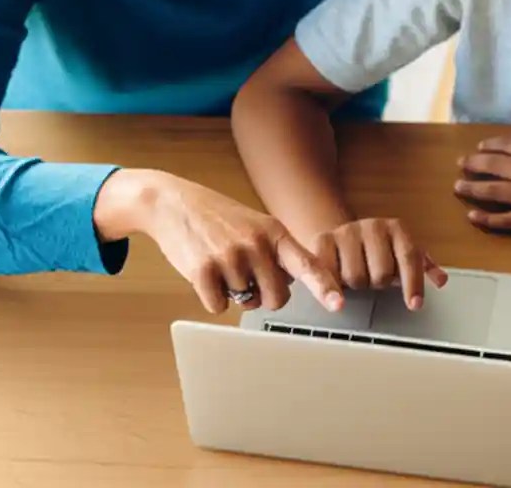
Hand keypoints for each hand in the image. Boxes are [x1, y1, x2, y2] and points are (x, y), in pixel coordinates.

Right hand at [97, 170, 343, 314]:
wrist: (173, 203)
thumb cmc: (217, 217)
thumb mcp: (255, 224)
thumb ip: (277, 251)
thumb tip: (292, 284)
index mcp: (274, 232)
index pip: (306, 264)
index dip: (324, 286)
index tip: (337, 304)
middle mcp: (256, 244)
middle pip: (277, 298)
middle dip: (263, 295)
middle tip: (246, 275)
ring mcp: (229, 257)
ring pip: (245, 302)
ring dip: (233, 292)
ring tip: (220, 263)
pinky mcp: (202, 271)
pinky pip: (218, 306)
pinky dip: (211, 297)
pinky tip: (204, 272)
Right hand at [308, 218, 448, 309]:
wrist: (342, 236)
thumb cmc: (378, 252)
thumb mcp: (402, 255)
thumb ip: (423, 268)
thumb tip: (441, 280)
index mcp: (396, 228)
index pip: (409, 257)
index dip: (413, 283)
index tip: (415, 305)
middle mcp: (371, 226)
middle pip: (382, 273)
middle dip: (379, 282)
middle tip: (374, 279)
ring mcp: (346, 233)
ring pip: (355, 277)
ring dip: (357, 285)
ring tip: (357, 276)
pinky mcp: (322, 241)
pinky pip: (328, 273)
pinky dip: (331, 287)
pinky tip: (336, 292)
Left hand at [453, 129, 510, 244]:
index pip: (510, 145)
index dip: (491, 146)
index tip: (479, 148)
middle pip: (495, 165)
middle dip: (474, 163)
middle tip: (461, 164)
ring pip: (494, 190)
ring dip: (473, 188)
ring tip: (457, 186)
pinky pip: (505, 219)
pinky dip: (487, 218)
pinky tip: (472, 217)